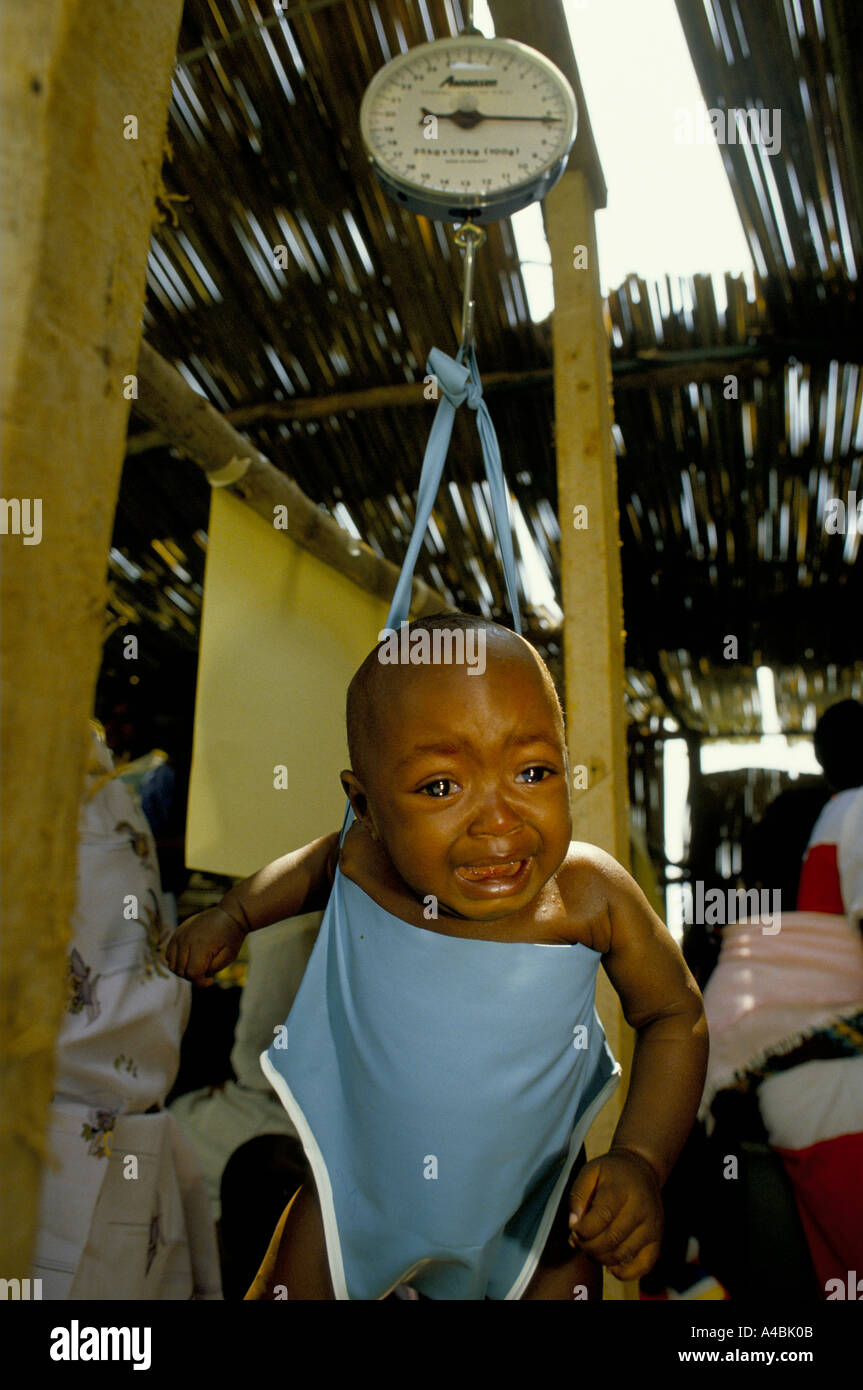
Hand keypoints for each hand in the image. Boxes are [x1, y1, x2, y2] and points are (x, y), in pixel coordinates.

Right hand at [165, 905, 246, 986]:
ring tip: (198, 965)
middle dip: (194, 976)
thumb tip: (199, 975)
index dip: (201, 982)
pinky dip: (177, 960)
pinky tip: (190, 958)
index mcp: (200, 945)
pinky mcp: (177, 932)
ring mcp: (180, 935)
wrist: (229, 914)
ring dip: (183, 970)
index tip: (211, 980)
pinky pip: (169, 953)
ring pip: (172, 964)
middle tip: (206, 972)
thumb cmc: (231, 936)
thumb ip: (212, 969)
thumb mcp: (228, 956)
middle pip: (181, 971)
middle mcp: (186, 940)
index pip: (191, 974)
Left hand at [567, 1147, 662, 1279]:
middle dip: (588, 1246)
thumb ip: (577, 1196)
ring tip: (591, 1248)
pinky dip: (625, 1273)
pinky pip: (644, 1265)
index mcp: (622, 1189)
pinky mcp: (657, 1239)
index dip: (583, 1230)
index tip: (574, 1229)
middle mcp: (641, 1209)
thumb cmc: (611, 1172)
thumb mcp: (590, 1172)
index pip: (602, 1217)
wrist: (641, 1169)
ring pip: (623, 1254)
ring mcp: (652, 1226)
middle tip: (578, 1241)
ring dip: (600, 1258)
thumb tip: (573, 1225)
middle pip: (611, 1239)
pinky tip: (611, 1266)